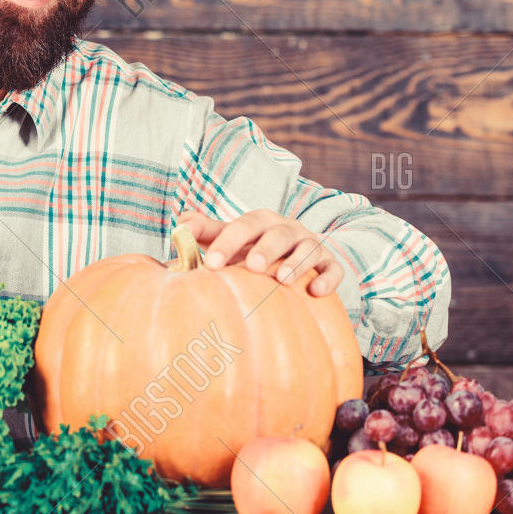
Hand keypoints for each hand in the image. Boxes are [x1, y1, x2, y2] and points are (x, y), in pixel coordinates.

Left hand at [175, 208, 343, 296]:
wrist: (289, 257)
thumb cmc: (248, 249)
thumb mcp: (225, 237)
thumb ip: (202, 231)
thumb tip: (179, 228)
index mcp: (260, 221)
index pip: (243, 226)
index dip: (228, 242)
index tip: (211, 264)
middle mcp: (287, 229)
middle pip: (278, 234)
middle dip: (266, 249)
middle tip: (252, 266)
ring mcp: (311, 245)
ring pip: (308, 249)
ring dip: (297, 263)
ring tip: (283, 280)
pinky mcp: (329, 264)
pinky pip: (333, 269)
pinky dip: (327, 278)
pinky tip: (315, 291)